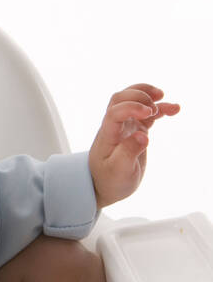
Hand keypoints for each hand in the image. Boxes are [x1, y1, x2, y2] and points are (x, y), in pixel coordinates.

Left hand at [88, 83, 179, 207]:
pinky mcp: (136, 130)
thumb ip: (128, 153)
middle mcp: (115, 126)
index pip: (115, 111)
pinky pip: (147, 114)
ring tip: (164, 98)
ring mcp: (125, 126)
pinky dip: (160, 109)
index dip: (131, 107)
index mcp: (108, 134)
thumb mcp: (119, 172)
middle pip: (121, 98)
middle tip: (154, 107)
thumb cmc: (110, 180)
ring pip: (133, 101)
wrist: (107, 186)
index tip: (149, 113)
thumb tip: (142, 136)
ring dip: (148, 95)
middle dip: (138, 94)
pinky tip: (174, 109)